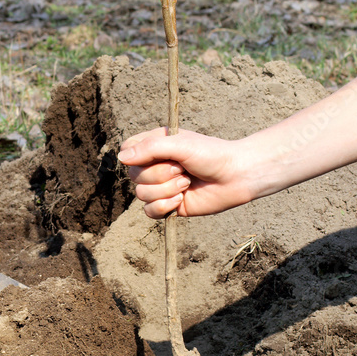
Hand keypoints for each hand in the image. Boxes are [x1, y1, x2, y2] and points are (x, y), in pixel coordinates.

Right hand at [118, 128, 256, 218]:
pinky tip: (181, 200)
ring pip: (142, 195)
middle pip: (134, 175)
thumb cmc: (212, 154)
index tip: (155, 154)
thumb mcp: (180, 144)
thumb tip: (121, 158)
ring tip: (186, 183)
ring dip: (166, 190)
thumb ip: (150, 148)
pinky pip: (150, 211)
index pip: (127, 151)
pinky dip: (164, 206)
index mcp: (155, 146)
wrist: (236, 177)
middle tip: (182, 169)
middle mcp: (155, 166)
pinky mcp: (168, 206)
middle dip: (159, 175)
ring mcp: (161, 187)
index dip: (135, 156)